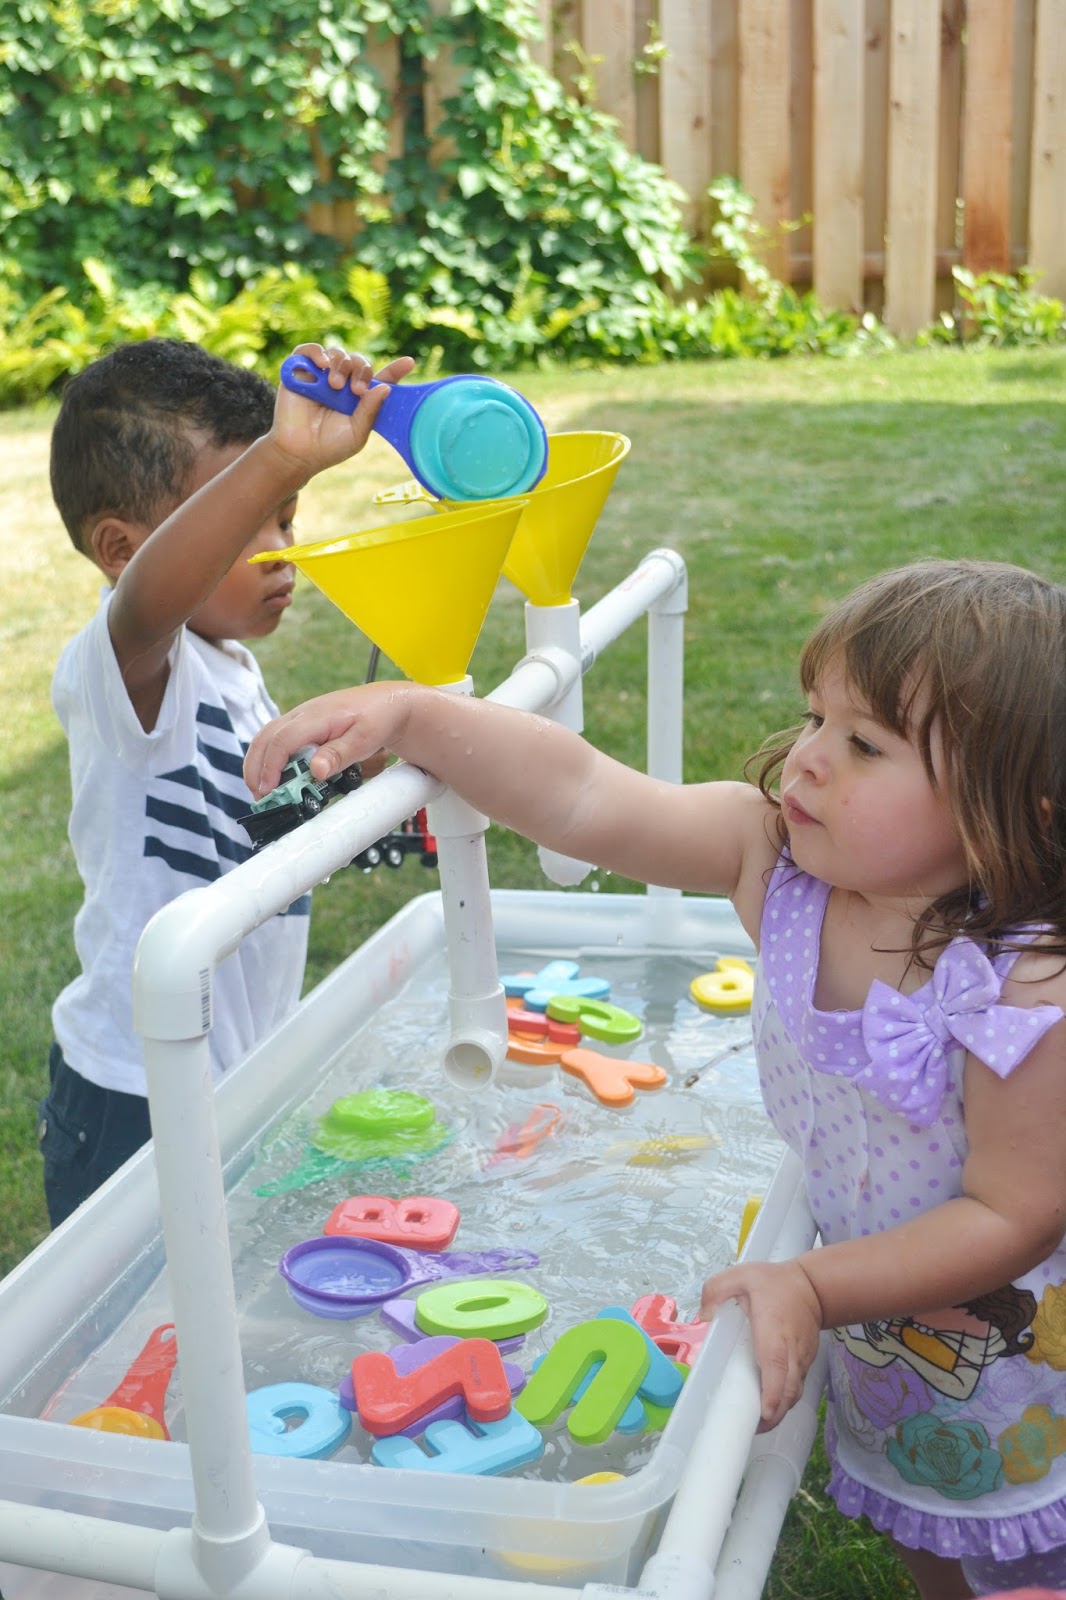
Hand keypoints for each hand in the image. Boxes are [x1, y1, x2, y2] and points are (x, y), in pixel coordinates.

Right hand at [244, 682, 418, 798]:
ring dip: (258, 764)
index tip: (269, 791)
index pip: (283, 741)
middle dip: (256, 769)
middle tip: (260, 798)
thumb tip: (315, 771)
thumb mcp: (365, 739)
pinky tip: (274, 778)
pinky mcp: (301, 726)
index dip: (271, 767)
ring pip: (265, 738)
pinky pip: (276, 740)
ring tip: (263, 792)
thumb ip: (339, 754)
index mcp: (316, 716)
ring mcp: (299, 718)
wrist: (387, 703)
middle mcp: (302, 714)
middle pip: (265, 738)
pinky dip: (268, 759)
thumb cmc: (378, 718)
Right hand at [270, 344, 414, 471]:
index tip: (409, 363)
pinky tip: (323, 364)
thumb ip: (370, 411)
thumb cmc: (330, 446)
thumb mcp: (357, 432)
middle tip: (356, 390)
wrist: (300, 453)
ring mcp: (321, 376)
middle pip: (359, 362)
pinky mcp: (299, 373)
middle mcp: (343, 383)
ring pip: (337, 353)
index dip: (396, 369)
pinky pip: (308, 351)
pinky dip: (317, 352)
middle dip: (361, 371)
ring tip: (335, 385)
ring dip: (341, 364)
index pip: (381, 378)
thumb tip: (386, 388)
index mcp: (360, 397)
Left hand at [699, 1258, 822, 1429]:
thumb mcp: (741, 1275)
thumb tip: (703, 1315)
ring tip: (758, 1424)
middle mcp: (791, 1349)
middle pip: (788, 1389)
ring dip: (779, 1411)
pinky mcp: (806, 1363)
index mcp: (773, 1330)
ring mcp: (801, 1359)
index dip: (772, 1391)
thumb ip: (716, 1290)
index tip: (764, 1412)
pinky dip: (785, 1400)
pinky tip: (769, 1408)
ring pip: (794, 1392)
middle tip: (752, 1429)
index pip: (776, 1364)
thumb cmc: (774, 1283)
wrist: (814, 1286)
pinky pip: (796, 1386)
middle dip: (773, 1413)